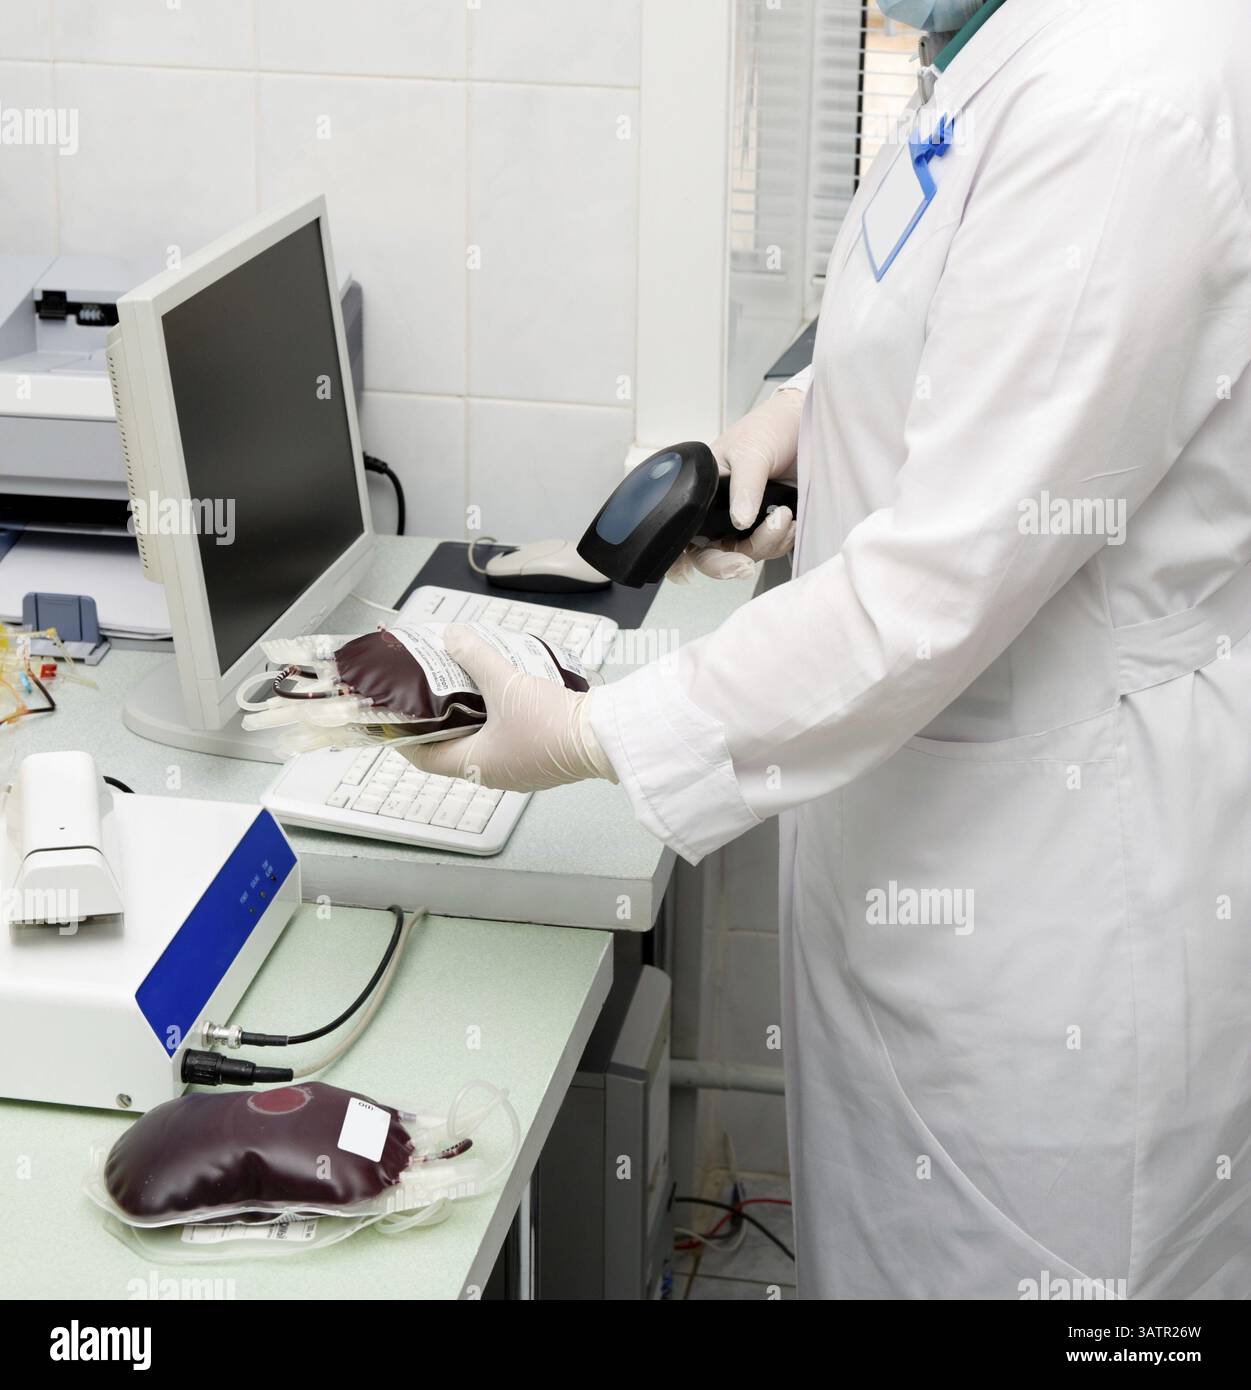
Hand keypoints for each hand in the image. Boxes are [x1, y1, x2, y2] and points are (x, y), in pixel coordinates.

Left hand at [397, 625, 615, 791]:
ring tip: (469, 690)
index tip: (395, 721)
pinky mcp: (543, 762)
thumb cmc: (551, 723)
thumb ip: (474, 657)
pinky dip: (499, 723)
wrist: (602, 737)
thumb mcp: (505, 682)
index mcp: (476, 765)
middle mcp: (495, 774)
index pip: (426, 758)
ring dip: (473, 722)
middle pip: (454, 750)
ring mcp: (521, 771)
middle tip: (433, 695)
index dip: (405, 739)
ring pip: (484, 746)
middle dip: (442, 722)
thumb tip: (452, 638)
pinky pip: (510, 743)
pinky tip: (506, 699)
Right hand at [669, 388, 803, 580]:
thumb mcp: (750, 451)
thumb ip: (743, 487)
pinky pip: (773, 548)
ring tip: (783, 515)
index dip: (680, 560)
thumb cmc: (769, 428)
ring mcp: (748, 522)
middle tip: (743, 563)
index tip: (690, 572)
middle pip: (714, 555)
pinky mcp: (773, 527)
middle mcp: (721, 512)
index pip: (682, 535)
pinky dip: (783, 539)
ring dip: (767, 543)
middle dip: (729, 562)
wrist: (806, 424)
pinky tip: (791, 519)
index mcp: (702, 494)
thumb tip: (739, 520)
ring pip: (747, 555)